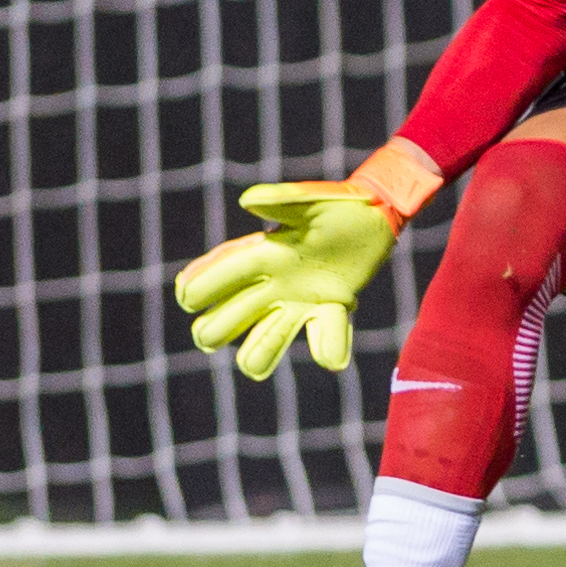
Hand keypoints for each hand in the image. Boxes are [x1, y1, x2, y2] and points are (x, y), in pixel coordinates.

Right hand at [174, 182, 402, 379]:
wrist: (377, 215)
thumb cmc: (338, 204)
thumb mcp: (311, 201)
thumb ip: (281, 201)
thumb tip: (248, 202)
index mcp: (261, 255)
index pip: (217, 277)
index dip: (197, 288)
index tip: (188, 298)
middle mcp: (274, 285)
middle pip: (228, 318)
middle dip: (215, 330)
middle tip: (208, 337)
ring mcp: (301, 300)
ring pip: (266, 340)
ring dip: (259, 353)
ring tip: (253, 366)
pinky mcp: (332, 307)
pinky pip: (326, 336)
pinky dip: (328, 347)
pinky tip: (331, 357)